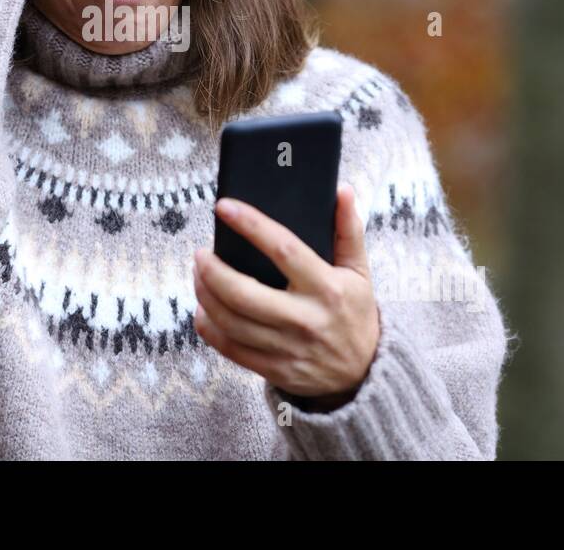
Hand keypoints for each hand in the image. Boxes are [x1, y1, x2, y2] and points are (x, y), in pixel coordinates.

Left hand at [193, 182, 380, 410]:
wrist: (364, 373)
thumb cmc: (355, 312)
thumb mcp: (359, 272)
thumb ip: (349, 231)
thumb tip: (343, 191)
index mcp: (327, 288)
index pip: (283, 250)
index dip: (251, 225)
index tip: (225, 207)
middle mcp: (305, 319)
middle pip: (244, 293)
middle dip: (212, 270)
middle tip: (200, 253)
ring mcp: (288, 348)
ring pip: (231, 321)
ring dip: (205, 294)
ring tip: (198, 274)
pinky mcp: (275, 369)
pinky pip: (230, 348)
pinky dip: (209, 327)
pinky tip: (203, 309)